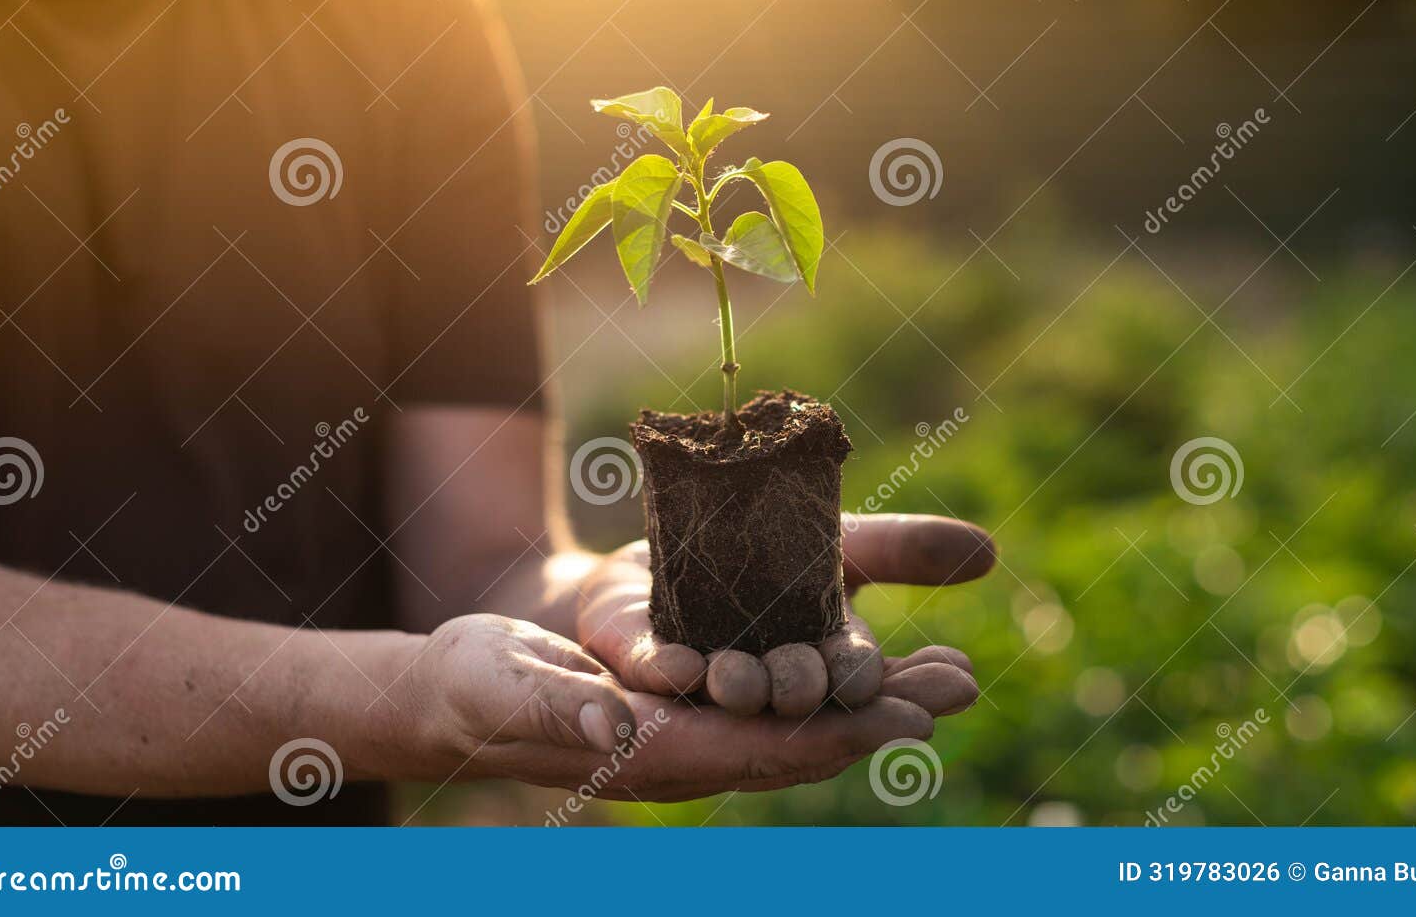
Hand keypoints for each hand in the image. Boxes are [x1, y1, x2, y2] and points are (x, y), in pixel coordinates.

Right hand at [391, 612, 937, 801]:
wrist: (453, 695)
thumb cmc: (472, 689)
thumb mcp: (505, 689)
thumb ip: (559, 712)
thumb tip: (618, 733)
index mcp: (649, 753)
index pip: (759, 751)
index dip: (834, 733)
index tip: (905, 716)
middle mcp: (685, 750)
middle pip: (803, 741)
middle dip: (880, 717)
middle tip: (962, 684)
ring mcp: (692, 731)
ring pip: (801, 723)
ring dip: (872, 701)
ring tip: (946, 673)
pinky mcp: (689, 705)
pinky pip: (775, 702)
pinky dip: (832, 684)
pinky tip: (874, 661)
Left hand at [574, 513, 993, 717]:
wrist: (663, 539)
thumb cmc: (763, 557)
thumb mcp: (835, 542)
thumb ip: (899, 549)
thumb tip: (990, 553)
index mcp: (822, 661)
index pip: (871, 683)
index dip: (915, 688)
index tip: (962, 679)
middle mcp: (769, 684)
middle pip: (808, 704)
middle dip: (833, 698)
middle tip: (859, 681)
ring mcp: (703, 680)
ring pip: (731, 700)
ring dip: (748, 690)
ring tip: (754, 679)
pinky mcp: (637, 659)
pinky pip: (650, 673)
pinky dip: (667, 672)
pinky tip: (679, 672)